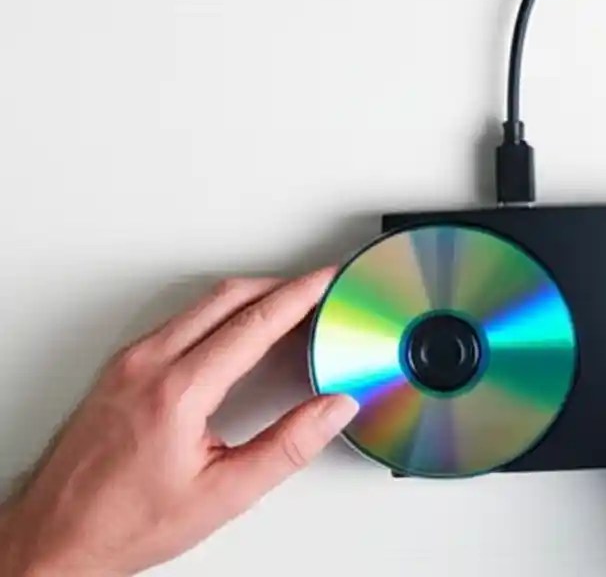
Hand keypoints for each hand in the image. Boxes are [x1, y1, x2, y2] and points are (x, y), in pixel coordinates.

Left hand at [0, 269, 357, 576]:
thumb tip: (333, 409)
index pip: (254, 323)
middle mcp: (147, 365)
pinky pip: (178, 321)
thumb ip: (288, 446)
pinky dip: (218, 315)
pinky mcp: (119, 369)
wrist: (58, 537)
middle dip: (279, 286)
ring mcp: (128, 363)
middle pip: (227, 297)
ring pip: (200, 305)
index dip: (300, 295)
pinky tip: (236, 333)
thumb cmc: (126, 522)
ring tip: (285, 309)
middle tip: (316, 290)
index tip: (327, 282)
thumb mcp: (225, 494)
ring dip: (248, 298)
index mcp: (178, 392)